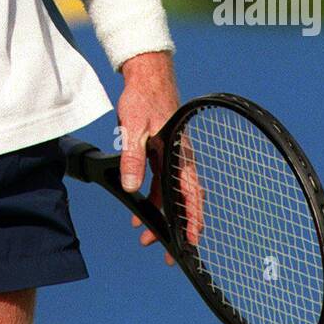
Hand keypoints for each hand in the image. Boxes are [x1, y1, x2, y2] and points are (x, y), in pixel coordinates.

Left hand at [117, 51, 179, 266]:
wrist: (146, 72)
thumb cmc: (144, 96)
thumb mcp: (134, 127)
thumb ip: (133, 157)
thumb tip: (132, 188)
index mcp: (178, 154)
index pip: (190, 194)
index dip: (191, 220)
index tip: (190, 243)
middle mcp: (179, 157)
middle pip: (181, 199)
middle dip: (174, 227)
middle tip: (163, 250)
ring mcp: (171, 154)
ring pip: (169, 192)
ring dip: (159, 213)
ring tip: (143, 232)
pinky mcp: (162, 149)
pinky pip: (160, 179)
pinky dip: (151, 194)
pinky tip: (137, 202)